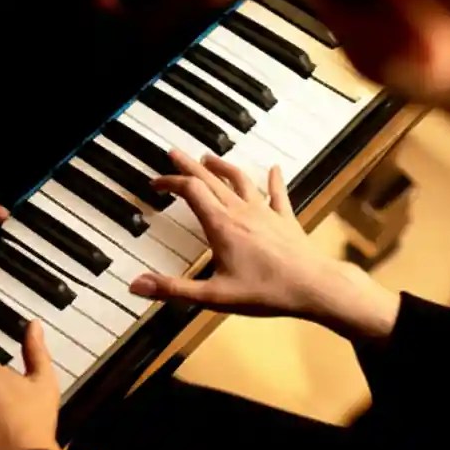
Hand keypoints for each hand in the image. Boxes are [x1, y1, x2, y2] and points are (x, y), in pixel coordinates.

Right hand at [129, 150, 399, 340]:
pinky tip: (274, 168)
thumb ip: (173, 289)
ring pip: (240, 180)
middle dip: (189, 165)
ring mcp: (265, 213)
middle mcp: (242, 212)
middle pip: (210, 180)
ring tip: (210, 158)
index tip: (155, 183)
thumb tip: (136, 285)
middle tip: (173, 152)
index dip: (170, 182)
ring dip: (223, 167)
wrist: (314, 286)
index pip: (190, 191)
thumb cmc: (266, 292)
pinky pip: (277, 194)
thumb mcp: (214, 296)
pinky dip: (273, 180)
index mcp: (221, 226)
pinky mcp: (285, 220)